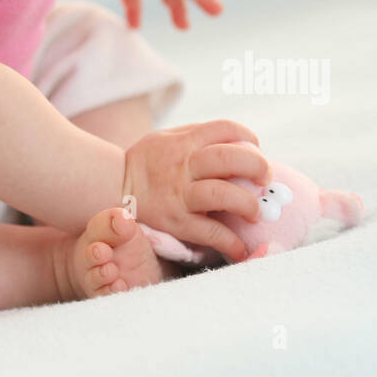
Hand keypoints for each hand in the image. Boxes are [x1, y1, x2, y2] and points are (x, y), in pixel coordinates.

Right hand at [122, 121, 271, 262]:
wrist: (112, 189)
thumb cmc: (145, 162)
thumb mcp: (165, 137)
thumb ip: (195, 136)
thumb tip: (234, 139)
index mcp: (183, 142)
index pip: (223, 129)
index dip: (247, 136)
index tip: (255, 147)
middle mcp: (183, 166)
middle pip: (229, 158)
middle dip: (257, 166)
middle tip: (265, 178)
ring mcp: (180, 195)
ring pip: (223, 194)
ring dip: (248, 203)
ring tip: (255, 211)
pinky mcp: (176, 222)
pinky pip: (210, 232)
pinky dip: (231, 242)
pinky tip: (240, 247)